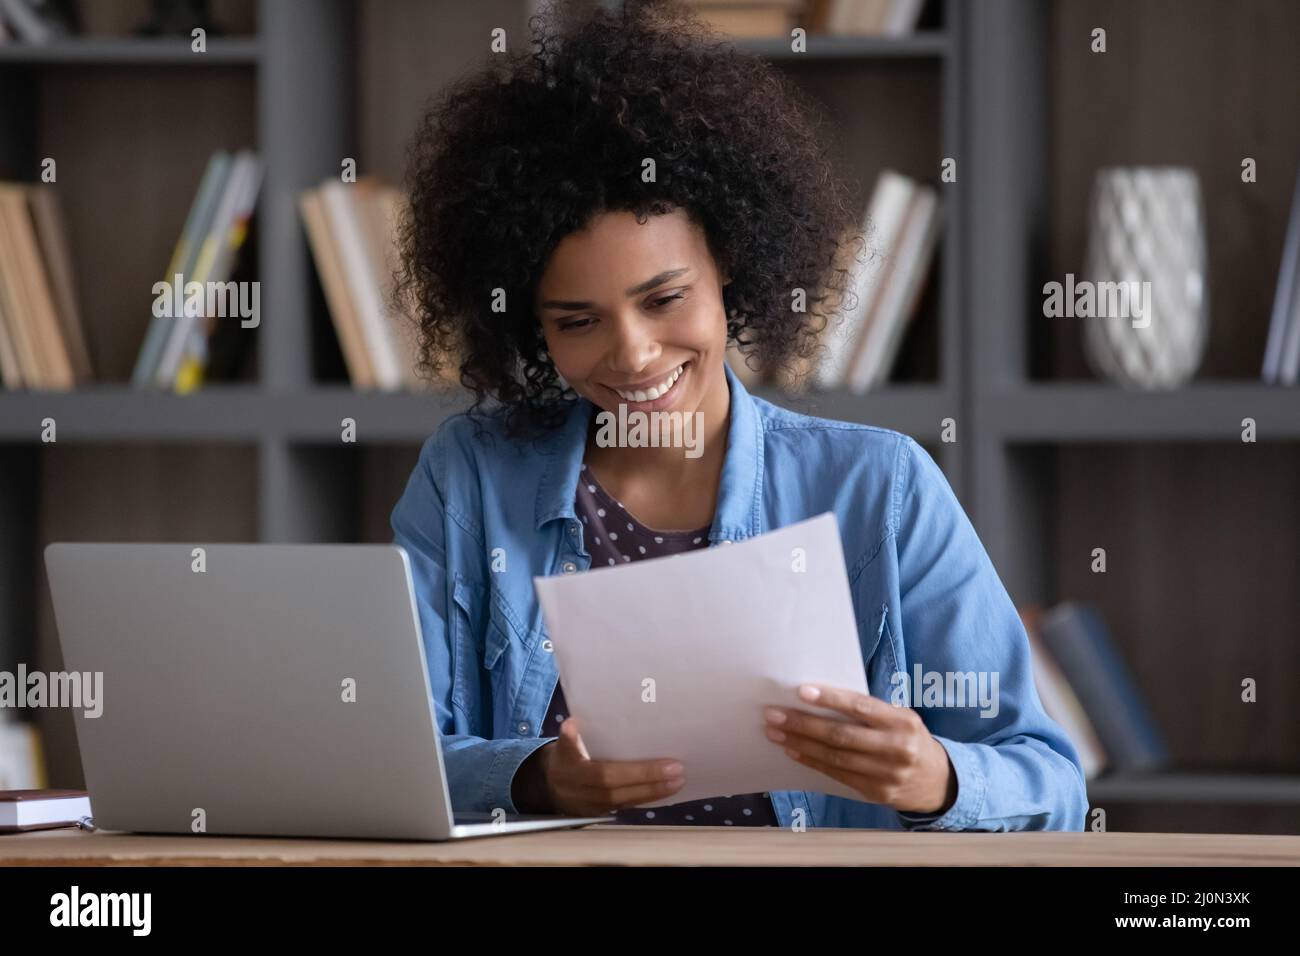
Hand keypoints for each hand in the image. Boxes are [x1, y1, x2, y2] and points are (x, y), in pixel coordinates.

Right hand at [520, 717, 686, 816]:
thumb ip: (569, 736)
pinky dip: (648, 799)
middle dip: (650, 781)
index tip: (662, 761)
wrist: (548, 787)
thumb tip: (572, 723)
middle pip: (619, 790)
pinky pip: (627, 806)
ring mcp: (592, 807)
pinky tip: (667, 790)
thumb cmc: (563, 759)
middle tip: (678, 770)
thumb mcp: (561, 745)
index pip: (605, 774)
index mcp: (573, 773)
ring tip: (679, 781)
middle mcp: (582, 793)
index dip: (634, 772)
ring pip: (625, 802)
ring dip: (654, 792)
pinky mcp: (602, 813)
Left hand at [764, 683, 956, 815]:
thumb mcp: (901, 718)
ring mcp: (887, 774)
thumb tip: (821, 698)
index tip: (801, 691)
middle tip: (774, 714)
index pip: (861, 707)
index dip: (830, 700)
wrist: (938, 781)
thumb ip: (869, 711)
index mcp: (903, 721)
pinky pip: (838, 775)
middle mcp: (896, 748)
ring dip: (801, 744)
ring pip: (835, 757)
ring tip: (775, 733)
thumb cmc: (909, 738)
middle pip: (842, 735)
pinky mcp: (877, 792)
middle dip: (803, 724)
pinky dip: (813, 762)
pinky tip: (793, 752)